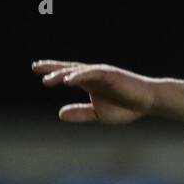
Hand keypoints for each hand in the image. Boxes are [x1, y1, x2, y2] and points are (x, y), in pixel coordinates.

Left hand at [32, 60, 157, 123]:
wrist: (147, 102)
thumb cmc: (126, 107)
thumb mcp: (98, 114)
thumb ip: (80, 113)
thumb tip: (59, 114)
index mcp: (89, 83)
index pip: (67, 74)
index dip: (53, 72)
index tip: (36, 70)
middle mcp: (92, 75)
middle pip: (68, 69)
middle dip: (52, 69)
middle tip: (36, 69)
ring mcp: (100, 73)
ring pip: (77, 71)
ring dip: (63, 74)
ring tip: (49, 80)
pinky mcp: (109, 74)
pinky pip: (91, 74)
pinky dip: (80, 76)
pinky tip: (69, 80)